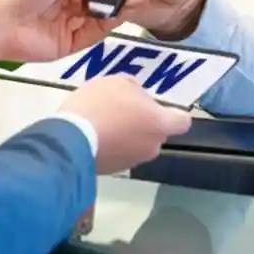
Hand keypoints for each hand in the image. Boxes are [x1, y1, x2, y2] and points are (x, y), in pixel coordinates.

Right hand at [59, 74, 192, 173]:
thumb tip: (135, 97)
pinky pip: (117, 154)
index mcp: (159, 124)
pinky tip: (93, 132)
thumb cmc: (100, 106)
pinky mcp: (112, 171)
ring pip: (136, 144)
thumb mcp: (119, 82)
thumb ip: (135, 90)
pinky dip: (110, 146)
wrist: (71, 139)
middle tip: (123, 108)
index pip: (182, 122)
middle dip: (143, 122)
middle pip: (156, 133)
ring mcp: (131, 162)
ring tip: (102, 120)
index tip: (161, 107)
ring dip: (125, 135)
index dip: (174, 114)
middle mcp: (151, 147)